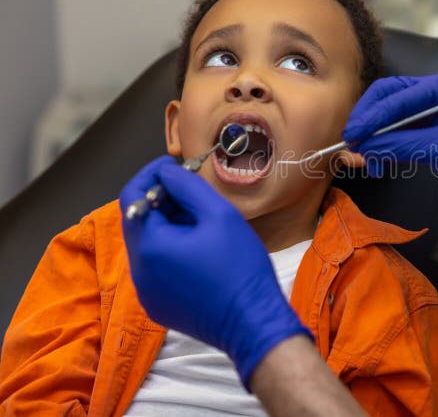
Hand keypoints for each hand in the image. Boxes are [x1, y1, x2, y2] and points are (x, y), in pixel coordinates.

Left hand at [119, 156, 311, 384]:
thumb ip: (187, 186)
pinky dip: (172, 251)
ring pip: (148, 245)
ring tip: (202, 225)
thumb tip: (166, 171)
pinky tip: (201, 253)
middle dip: (162, 201)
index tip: (175, 166)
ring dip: (168, 226)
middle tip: (195, 194)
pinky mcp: (158, 306)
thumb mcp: (219, 215)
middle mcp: (139, 271)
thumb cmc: (240, 267)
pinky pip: (156, 268)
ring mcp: (146, 292)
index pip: (132, 196)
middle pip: (139, 221)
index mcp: (149, 246)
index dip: (151, 175)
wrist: (253, 322)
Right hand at [343, 71, 437, 212]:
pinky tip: (377, 160)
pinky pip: (394, 128)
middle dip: (367, 120)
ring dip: (373, 134)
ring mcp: (428, 107)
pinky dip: (383, 143)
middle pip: (387, 97)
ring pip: (388, 112)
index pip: (398, 95)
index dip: (372, 116)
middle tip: (351, 142)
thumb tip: (366, 148)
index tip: (353, 135)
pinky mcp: (424, 125)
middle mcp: (433, 91)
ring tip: (364, 157)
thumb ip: (402, 146)